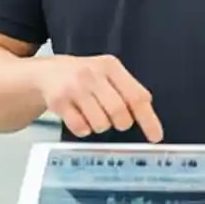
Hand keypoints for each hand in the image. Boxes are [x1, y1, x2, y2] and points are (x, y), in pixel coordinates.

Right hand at [36, 54, 163, 142]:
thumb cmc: (85, 76)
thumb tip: (150, 120)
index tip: (156, 137)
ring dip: (101, 126)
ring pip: (100, 123)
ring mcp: (74, 88)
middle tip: (116, 120)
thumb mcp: (108, 74)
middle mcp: (92, 74)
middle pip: (120, 112)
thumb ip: (128, 91)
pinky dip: (84, 129)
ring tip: (94, 114)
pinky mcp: (59, 102)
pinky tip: (80, 116)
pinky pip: (81, 129)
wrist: (48, 72)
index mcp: (110, 66)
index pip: (137, 96)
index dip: (148, 119)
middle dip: (121, 123)